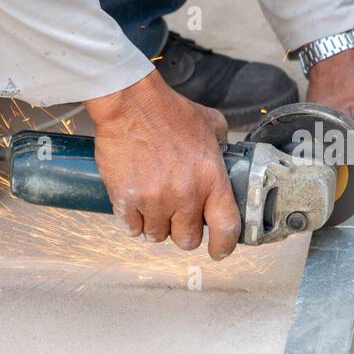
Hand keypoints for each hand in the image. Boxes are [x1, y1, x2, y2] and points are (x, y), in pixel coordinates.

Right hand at [84, 73, 240, 259]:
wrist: (130, 103)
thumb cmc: (170, 111)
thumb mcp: (211, 125)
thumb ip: (223, 147)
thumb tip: (227, 158)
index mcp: (211, 179)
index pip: (226, 228)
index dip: (224, 245)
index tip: (219, 250)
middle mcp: (185, 195)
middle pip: (187, 240)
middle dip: (184, 233)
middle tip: (178, 219)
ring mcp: (154, 199)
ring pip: (157, 236)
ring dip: (157, 226)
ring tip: (155, 207)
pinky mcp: (126, 199)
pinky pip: (131, 229)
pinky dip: (134, 222)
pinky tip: (136, 208)